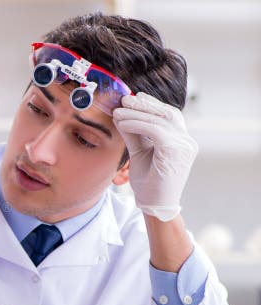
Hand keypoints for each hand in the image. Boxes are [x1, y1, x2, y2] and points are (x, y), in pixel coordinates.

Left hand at [113, 92, 197, 221]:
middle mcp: (186, 141)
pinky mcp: (175, 151)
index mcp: (181, 141)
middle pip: (166, 114)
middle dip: (143, 105)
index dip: (152, 104)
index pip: (169, 115)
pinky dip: (137, 124)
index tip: (134, 98)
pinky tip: (122, 123)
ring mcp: (184, 146)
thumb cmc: (148, 183)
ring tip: (118, 111)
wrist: (155, 206)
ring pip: (159, 120)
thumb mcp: (139, 153)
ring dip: (136, 113)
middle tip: (123, 100)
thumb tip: (121, 115)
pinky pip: (155, 131)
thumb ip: (134, 134)